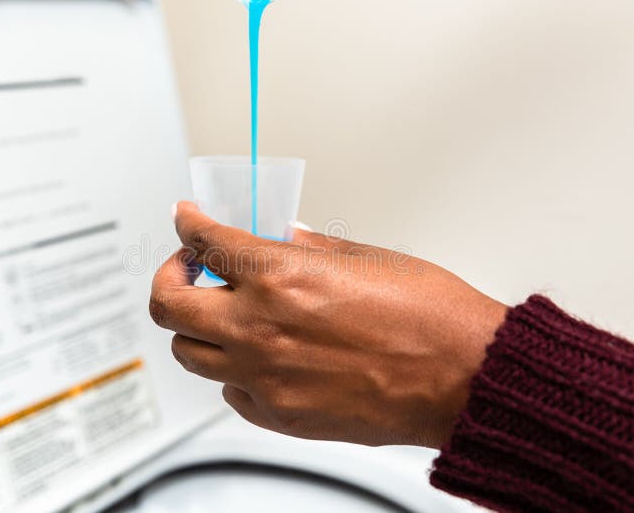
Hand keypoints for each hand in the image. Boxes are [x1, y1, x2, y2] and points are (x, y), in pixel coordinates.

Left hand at [150, 202, 507, 447]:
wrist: (463, 378)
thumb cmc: (430, 317)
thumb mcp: (366, 258)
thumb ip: (307, 248)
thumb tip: (278, 238)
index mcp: (281, 278)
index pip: (205, 242)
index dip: (188, 223)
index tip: (187, 220)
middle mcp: (260, 329)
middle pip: (170, 305)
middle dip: (170, 276)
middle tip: (189, 267)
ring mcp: (264, 378)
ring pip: (189, 353)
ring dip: (198, 326)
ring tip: (224, 314)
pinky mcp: (279, 415)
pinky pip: (229, 391)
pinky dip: (232, 370)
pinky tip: (258, 356)